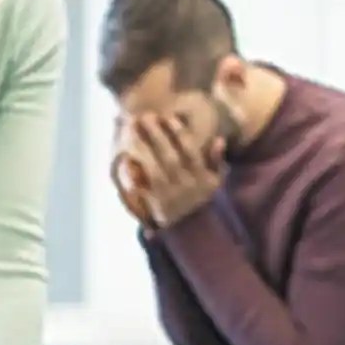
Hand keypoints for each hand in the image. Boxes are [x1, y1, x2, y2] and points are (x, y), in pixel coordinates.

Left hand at [126, 113, 224, 228]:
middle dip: (157, 135)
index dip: (178, 133)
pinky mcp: (154, 206)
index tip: (168, 117)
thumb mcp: (214, 180)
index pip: (190, 151)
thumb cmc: (199, 195)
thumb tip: (219, 140)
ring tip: (134, 129)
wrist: (189, 228)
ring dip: (143, 149)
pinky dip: (133, 173)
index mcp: (202, 178)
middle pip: (169, 158)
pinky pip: (142, 187)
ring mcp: (169, 197)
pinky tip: (125, 155)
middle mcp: (186, 188)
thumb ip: (216, 160)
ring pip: (154, 170)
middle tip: (145, 116)